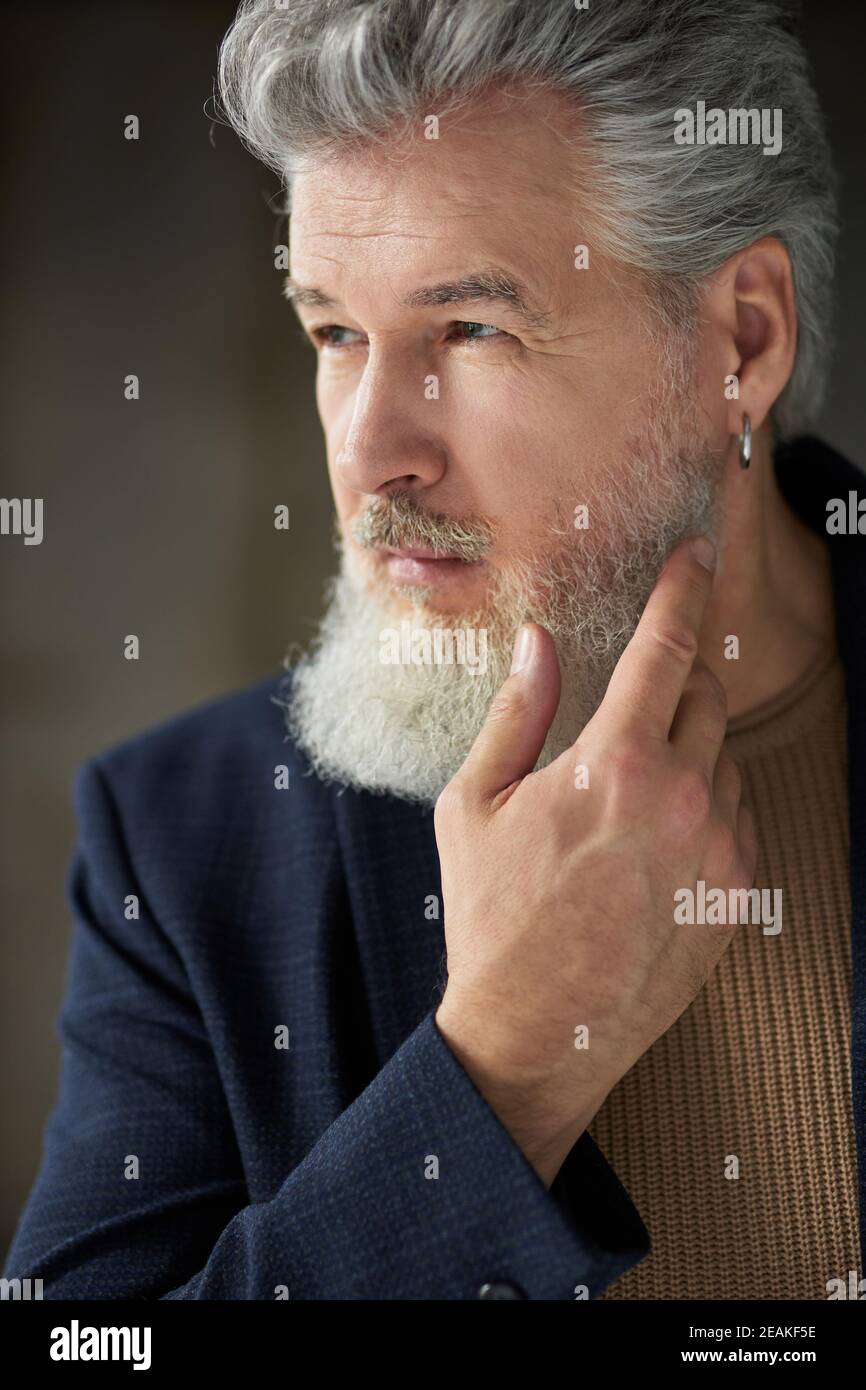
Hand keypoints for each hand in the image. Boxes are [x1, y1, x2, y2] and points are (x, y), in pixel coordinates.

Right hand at [433, 536, 756, 1185]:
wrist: (538, 1032)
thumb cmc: (493, 918)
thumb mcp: (475, 805)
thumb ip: (516, 712)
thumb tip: (540, 642)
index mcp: (616, 762)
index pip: (667, 648)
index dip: (682, 590)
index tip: (695, 556)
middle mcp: (683, 797)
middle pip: (708, 695)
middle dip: (678, 682)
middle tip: (634, 707)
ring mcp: (719, 849)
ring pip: (727, 758)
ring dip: (691, 751)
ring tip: (629, 800)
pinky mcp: (737, 895)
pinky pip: (739, 817)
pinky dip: (708, 808)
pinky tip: (655, 843)